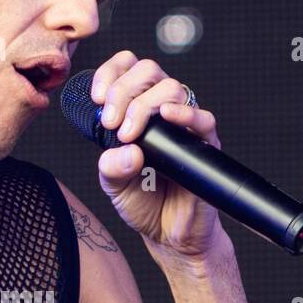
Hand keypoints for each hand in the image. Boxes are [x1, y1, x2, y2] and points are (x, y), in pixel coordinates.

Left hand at [89, 51, 226, 260]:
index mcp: (137, 109)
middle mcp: (161, 111)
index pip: (127, 68)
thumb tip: (127, 150)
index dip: (110, 73)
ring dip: (144, 105)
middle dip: (123, 90)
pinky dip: (185, 113)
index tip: (97, 98)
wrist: (168, 234)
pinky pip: (203, 118)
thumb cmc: (143, 202)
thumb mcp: (114, 184)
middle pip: (148, 70)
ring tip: (129, 135)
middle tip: (111, 122)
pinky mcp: (205, 144)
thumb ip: (111, 166)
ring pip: (171, 88)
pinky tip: (167, 117)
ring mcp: (184, 125)